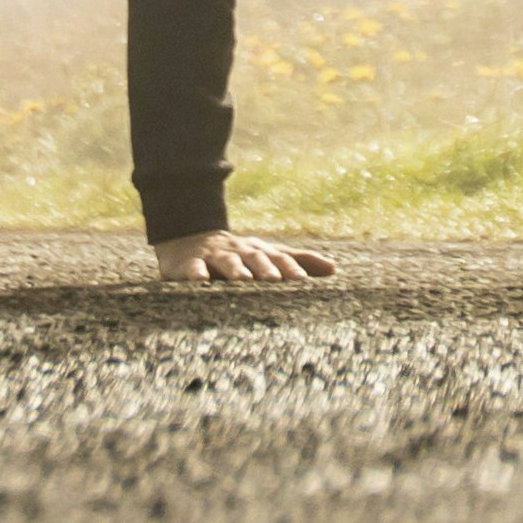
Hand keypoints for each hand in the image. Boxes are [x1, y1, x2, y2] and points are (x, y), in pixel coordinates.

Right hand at [153, 229, 339, 284]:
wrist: (188, 241)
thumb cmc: (236, 255)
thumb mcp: (266, 256)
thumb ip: (298, 261)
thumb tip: (335, 269)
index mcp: (258, 251)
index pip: (277, 258)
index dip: (289, 268)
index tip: (303, 281)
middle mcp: (238, 251)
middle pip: (253, 258)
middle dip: (264, 268)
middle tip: (276, 280)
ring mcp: (213, 256)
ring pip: (225, 261)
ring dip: (234, 270)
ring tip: (243, 280)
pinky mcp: (188, 264)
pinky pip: (192, 269)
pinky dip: (195, 274)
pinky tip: (199, 281)